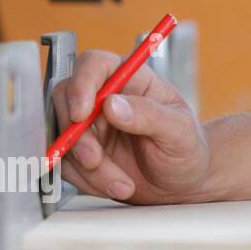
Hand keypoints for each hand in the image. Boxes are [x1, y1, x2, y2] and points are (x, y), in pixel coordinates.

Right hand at [49, 48, 210, 203]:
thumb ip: (150, 115)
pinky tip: (115, 186)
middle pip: (66, 99)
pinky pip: (65, 163)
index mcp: (133, 80)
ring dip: (87, 168)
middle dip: (78, 137)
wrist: (181, 185)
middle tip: (95, 161)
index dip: (82, 83)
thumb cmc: (186, 150)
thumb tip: (113, 104)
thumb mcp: (179, 132)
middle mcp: (105, 97)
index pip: (95, 64)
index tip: (81, 114)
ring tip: (123, 184)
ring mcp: (90, 124)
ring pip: (64, 137)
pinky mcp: (80, 150)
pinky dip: (86, 180)